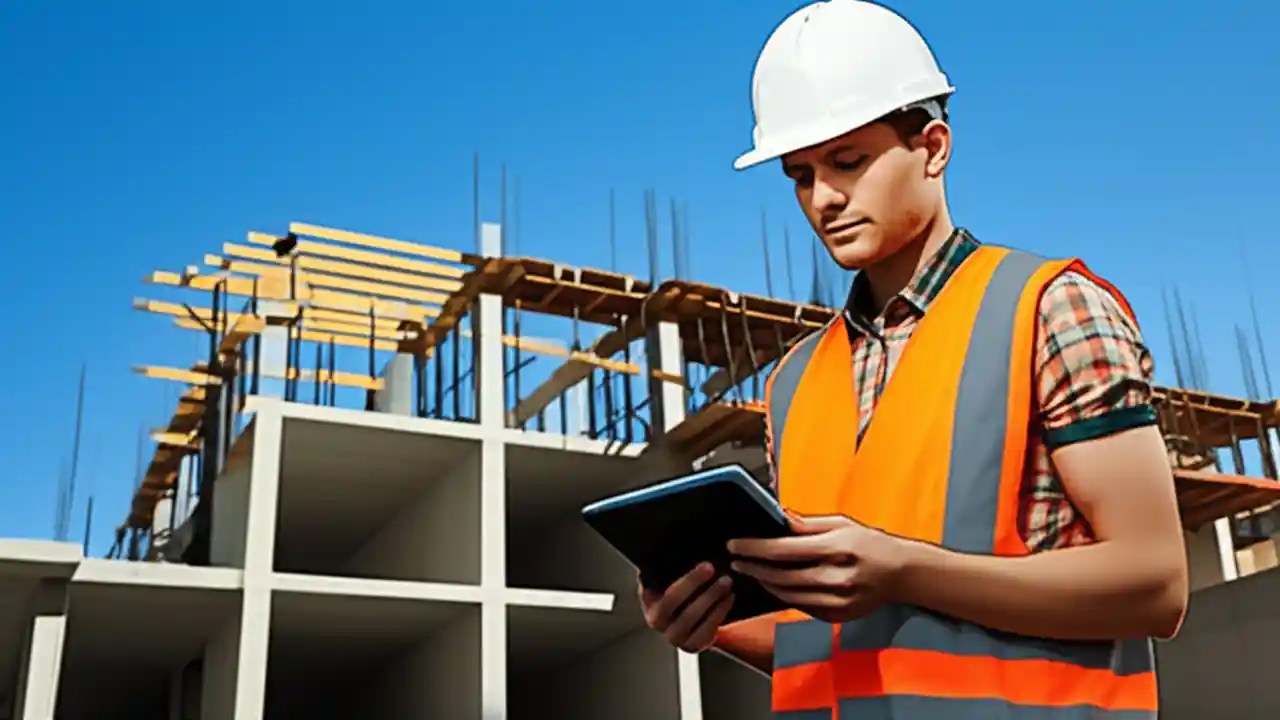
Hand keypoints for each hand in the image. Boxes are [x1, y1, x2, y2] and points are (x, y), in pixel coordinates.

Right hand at [639, 562, 734, 652]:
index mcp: (650, 604)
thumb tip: (673, 549)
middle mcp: (660, 624)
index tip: (708, 566)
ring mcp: (676, 638)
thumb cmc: (667, 590)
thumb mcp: (660, 578)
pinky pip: (708, 632)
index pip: (671, 596)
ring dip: (716, 602)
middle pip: (687, 611)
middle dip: (708, 592)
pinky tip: (729, 598)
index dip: (691, 582)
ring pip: (699, 622)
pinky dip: (720, 613)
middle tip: (724, 576)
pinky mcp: (692, 646)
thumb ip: (662, 568)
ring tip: (728, 584)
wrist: (671, 613)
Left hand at [727, 513, 907, 623]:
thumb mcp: (842, 524)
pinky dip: (784, 595)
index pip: (784, 550)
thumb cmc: (871, 544)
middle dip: (753, 568)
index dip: (754, 548)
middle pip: (781, 576)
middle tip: (735, 560)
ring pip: (787, 595)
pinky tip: (774, 584)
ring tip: (751, 571)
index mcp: (836, 549)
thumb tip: (779, 519)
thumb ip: (808, 524)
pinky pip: (800, 606)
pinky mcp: (836, 616)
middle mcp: (836, 577)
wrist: (903, 575)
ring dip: (765, 583)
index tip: (735, 545)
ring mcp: (836, 601)